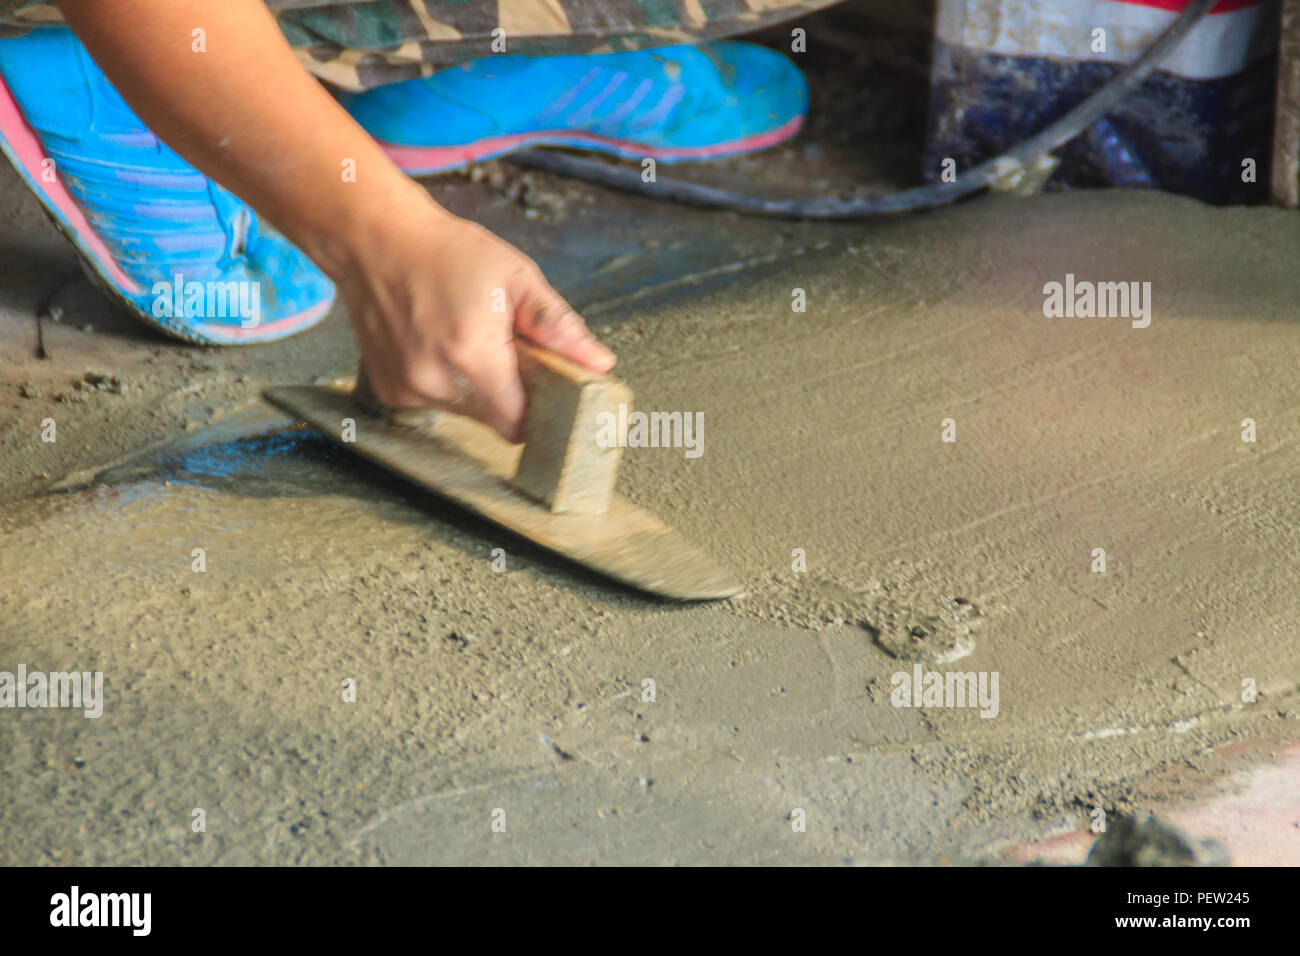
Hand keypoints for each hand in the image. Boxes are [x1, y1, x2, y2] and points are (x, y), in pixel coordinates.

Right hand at [337, 205, 615, 441]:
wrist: (375, 239)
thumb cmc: (447, 252)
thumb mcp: (516, 277)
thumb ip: (558, 326)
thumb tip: (598, 363)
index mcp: (472, 357)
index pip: (519, 423)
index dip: (538, 409)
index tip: (544, 386)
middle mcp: (435, 382)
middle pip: (494, 419)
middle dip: (510, 393)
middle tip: (506, 349)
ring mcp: (407, 390)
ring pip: (465, 412)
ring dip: (476, 387)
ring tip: (468, 338)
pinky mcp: (389, 390)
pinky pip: (434, 401)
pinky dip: (445, 382)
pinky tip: (439, 342)